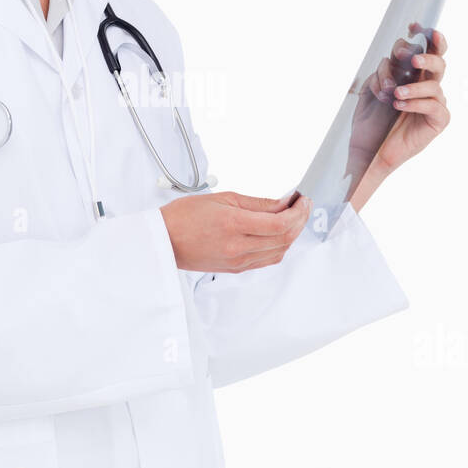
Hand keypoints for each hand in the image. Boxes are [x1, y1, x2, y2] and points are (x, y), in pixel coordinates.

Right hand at [159, 190, 313, 272]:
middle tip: (303, 207)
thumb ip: (257, 203)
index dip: (298, 212)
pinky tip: (279, 234)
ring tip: (294, 218)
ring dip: (292, 235)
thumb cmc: (184, 216)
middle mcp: (237, 247)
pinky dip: (279, 247)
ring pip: (279, 252)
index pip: (279, 224)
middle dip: (300, 221)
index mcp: (233, 225)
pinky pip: (267, 260)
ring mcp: (238, 261)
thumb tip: (282, 202)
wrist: (163, 240)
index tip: (303, 200)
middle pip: (284, 239)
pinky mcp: (235, 269)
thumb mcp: (222, 198)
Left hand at [374, 26, 450, 172]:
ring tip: (396, 93)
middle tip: (413, 59)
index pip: (424, 49)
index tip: (413, 25)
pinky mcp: (438, 121)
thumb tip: (393, 57)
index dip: (425, 34)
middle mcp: (427, 86)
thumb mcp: (372, 88)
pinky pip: (433, 106)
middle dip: (428, 56)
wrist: (369, 150)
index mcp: (413, 75)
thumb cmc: (371, 120)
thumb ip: (383, 71)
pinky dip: (416, 103)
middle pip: (438, 62)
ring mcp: (435, 103)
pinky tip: (400, 105)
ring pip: (434, 85)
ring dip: (414, 86)